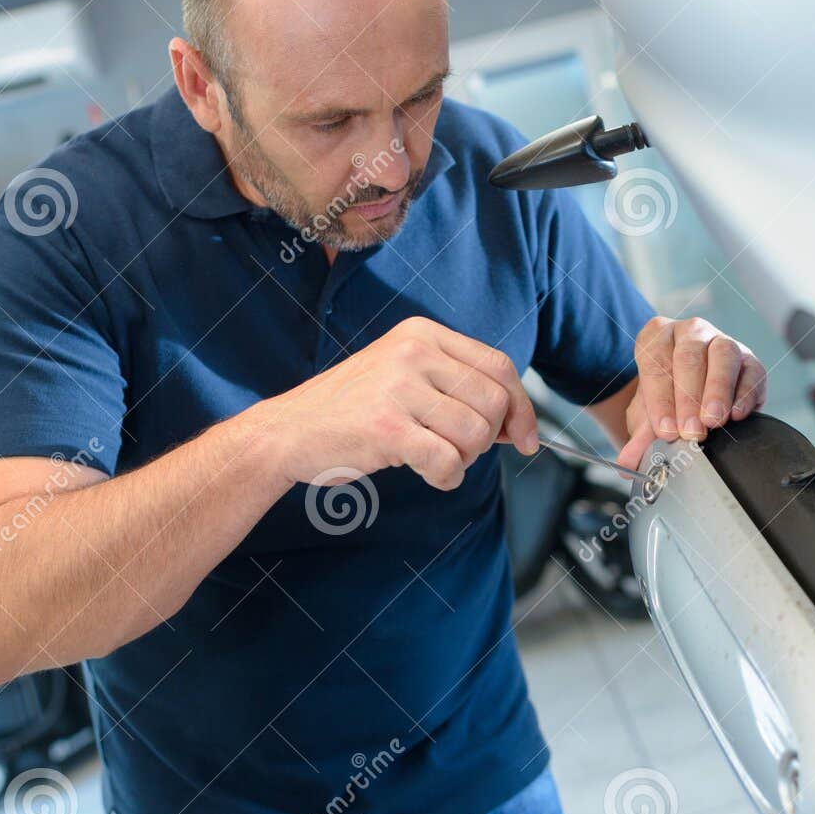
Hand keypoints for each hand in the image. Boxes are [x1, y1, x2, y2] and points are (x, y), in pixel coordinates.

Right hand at [264, 316, 539, 491]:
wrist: (287, 432)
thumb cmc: (350, 411)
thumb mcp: (404, 377)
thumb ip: (457, 388)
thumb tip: (519, 423)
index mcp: (422, 334)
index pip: (499, 366)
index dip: (522, 407)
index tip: (527, 437)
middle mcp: (413, 352)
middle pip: (494, 400)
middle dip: (489, 438)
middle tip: (460, 450)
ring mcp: (398, 387)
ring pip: (476, 433)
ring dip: (465, 459)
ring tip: (435, 457)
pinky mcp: (386, 427)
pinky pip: (448, 462)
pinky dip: (447, 479)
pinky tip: (428, 474)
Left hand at [618, 316, 766, 470]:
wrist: (692, 395)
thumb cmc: (666, 397)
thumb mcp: (647, 414)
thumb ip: (640, 435)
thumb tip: (628, 462)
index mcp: (657, 336)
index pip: (656, 363)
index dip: (660, 398)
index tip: (665, 429)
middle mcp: (690, 332)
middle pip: (689, 356)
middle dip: (689, 398)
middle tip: (690, 431)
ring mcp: (722, 342)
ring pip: (723, 356)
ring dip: (718, 390)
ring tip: (713, 421)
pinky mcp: (750, 360)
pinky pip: (752, 371)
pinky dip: (746, 393)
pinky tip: (737, 414)